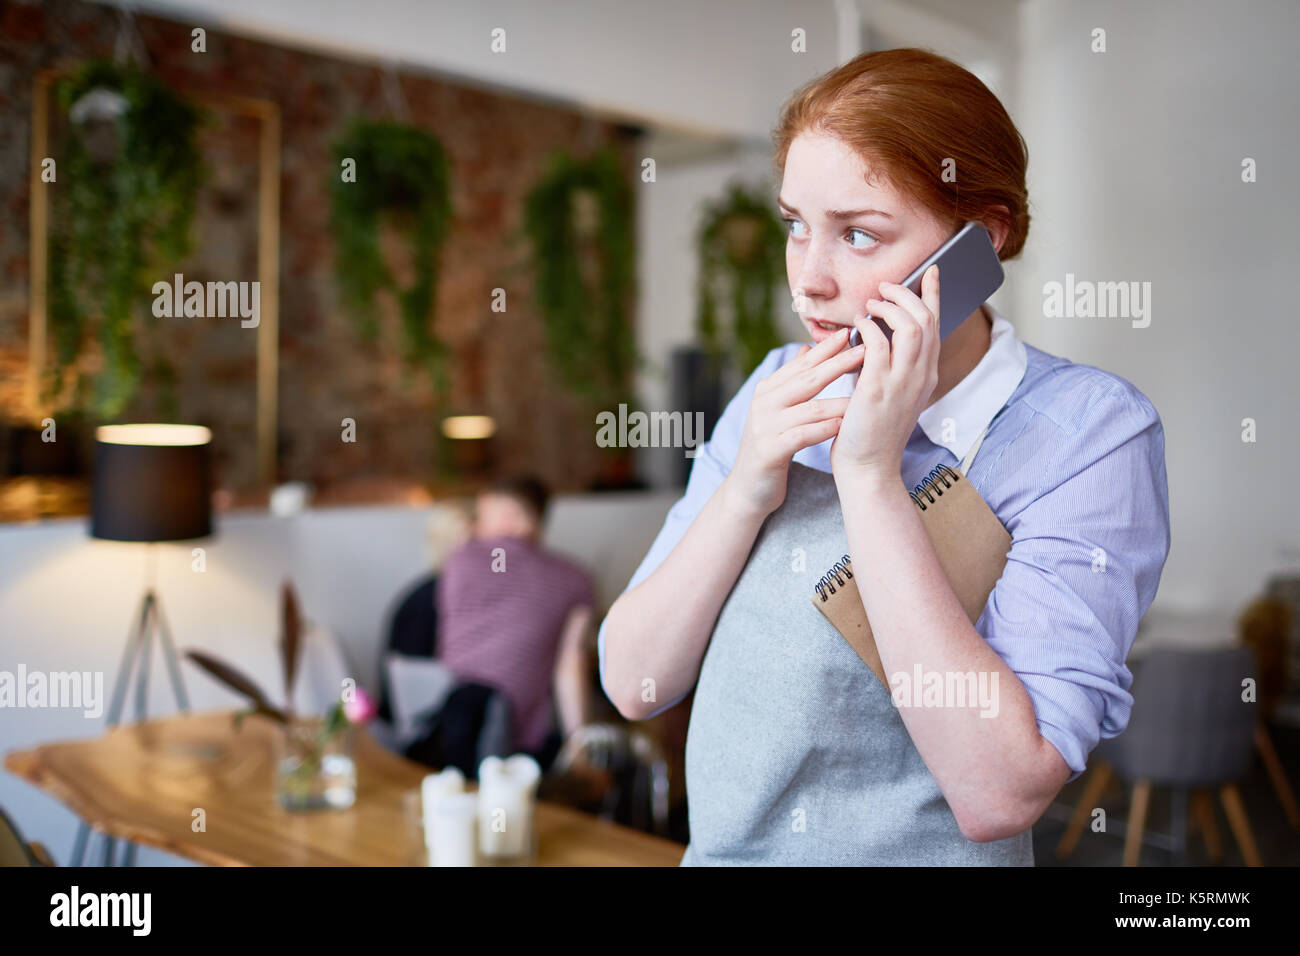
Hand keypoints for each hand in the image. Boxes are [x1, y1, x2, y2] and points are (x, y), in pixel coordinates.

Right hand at [724, 327, 863, 517]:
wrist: (748, 488)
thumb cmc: (771, 445)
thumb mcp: (779, 409)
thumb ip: (792, 379)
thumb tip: (807, 346)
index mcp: (768, 390)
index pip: (802, 364)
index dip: (827, 348)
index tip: (852, 333)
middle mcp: (764, 404)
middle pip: (807, 379)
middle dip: (838, 364)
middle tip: (867, 350)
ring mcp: (765, 427)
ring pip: (810, 408)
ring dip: (841, 401)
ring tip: (868, 394)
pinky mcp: (770, 451)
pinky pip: (803, 435)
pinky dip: (825, 429)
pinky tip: (845, 425)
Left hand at [830, 264, 940, 480]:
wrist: (868, 468)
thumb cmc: (873, 431)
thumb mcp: (891, 393)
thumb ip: (890, 365)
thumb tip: (877, 335)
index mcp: (926, 376)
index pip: (937, 326)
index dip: (935, 295)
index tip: (931, 272)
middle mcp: (921, 376)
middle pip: (927, 319)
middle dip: (907, 295)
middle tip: (884, 288)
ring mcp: (902, 383)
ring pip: (910, 326)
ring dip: (888, 308)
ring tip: (870, 304)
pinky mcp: (878, 390)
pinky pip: (878, 345)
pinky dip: (869, 328)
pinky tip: (857, 326)